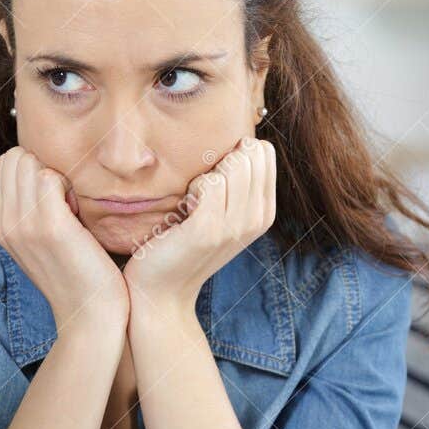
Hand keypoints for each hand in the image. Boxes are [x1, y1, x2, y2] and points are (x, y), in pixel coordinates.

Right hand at [0, 146, 127, 331]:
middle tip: (65, 200)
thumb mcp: (41, 241)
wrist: (89, 314)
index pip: (6, 165)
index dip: (34, 170)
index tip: (55, 199)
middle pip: (15, 158)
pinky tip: (78, 213)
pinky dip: (69, 186)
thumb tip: (39, 172)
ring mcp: (24, 225)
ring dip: (57, 176)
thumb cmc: (76, 273)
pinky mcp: (50, 226)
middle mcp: (5, 224)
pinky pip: (50, 176)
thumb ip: (30, 209)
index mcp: (0, 225)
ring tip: (72, 208)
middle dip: (42, 167)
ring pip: (30, 163)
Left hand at [123, 137, 276, 319]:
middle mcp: (257, 219)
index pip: (264, 151)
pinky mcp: (209, 230)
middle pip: (249, 154)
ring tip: (193, 203)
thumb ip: (237, 180)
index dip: (236, 152)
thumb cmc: (183, 242)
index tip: (217, 180)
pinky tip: (185, 209)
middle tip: (202, 193)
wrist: (162, 289)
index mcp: (265, 211)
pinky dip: (193, 188)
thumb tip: (242, 139)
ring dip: (205, 176)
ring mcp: (236, 226)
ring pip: (232, 165)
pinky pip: (210, 183)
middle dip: (221, 161)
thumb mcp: (222, 212)